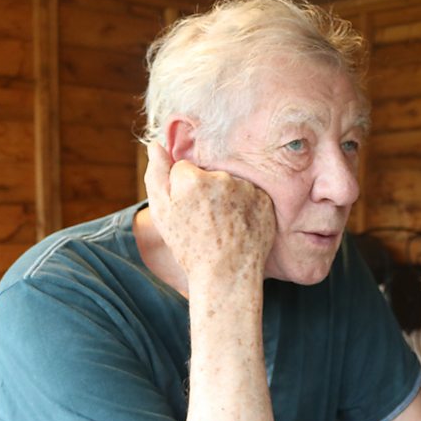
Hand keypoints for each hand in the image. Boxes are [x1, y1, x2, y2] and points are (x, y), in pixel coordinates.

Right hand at [143, 142, 275, 285]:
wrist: (227, 275)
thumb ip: (156, 175)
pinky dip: (244, 206)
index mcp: (192, 177)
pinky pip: (250, 194)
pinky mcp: (265, 200)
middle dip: (204, 191)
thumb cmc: (189, 246)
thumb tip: (155, 145)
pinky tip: (238, 226)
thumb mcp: (162, 213)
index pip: (183, 169)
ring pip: (230, 184)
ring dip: (226, 198)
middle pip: (208, 174)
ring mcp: (247, 188)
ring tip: (223, 225)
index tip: (186, 211)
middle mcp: (222, 176)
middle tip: (205, 221)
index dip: (182, 191)